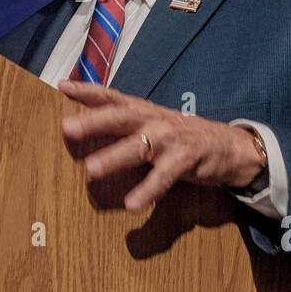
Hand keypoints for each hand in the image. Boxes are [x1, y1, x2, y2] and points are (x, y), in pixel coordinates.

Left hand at [57, 80, 266, 211]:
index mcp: (141, 110)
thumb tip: (80, 120)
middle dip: (93, 122)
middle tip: (67, 128)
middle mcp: (152, 119)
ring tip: (90, 170)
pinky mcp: (186, 158)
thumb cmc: (178, 135)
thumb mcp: (149, 122)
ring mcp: (170, 138)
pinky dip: (148, 190)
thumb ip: (121, 121)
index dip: (88, 91)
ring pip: (138, 146)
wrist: (227, 145)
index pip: (112, 97)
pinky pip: (164, 176)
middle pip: (119, 117)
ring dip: (114, 157)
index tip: (63, 86)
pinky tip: (132, 205)